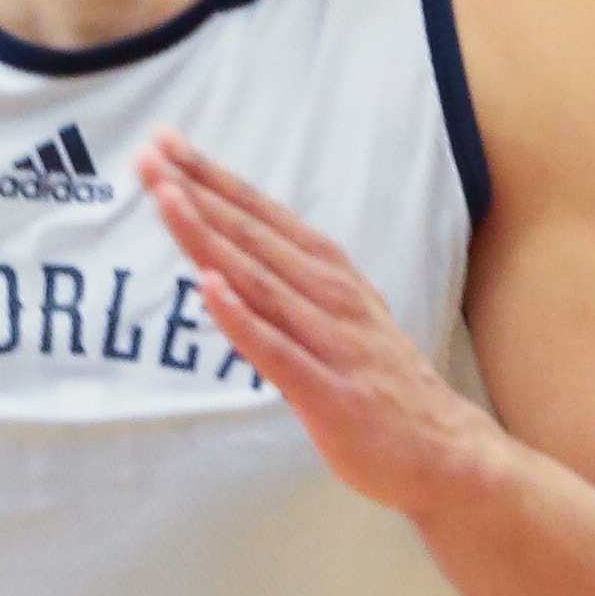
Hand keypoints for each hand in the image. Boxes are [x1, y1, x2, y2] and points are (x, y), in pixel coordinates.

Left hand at [139, 134, 488, 518]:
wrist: (445, 451)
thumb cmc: (381, 384)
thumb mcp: (340, 317)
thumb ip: (291, 288)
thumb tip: (228, 261)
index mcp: (330, 274)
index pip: (261, 216)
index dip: (212, 178)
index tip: (166, 144)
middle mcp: (331, 295)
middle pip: (252, 236)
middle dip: (197, 192)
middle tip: (149, 155)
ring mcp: (331, 343)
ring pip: (258, 281)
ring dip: (210, 238)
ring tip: (167, 197)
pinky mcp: (329, 394)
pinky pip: (277, 351)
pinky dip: (243, 319)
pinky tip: (210, 288)